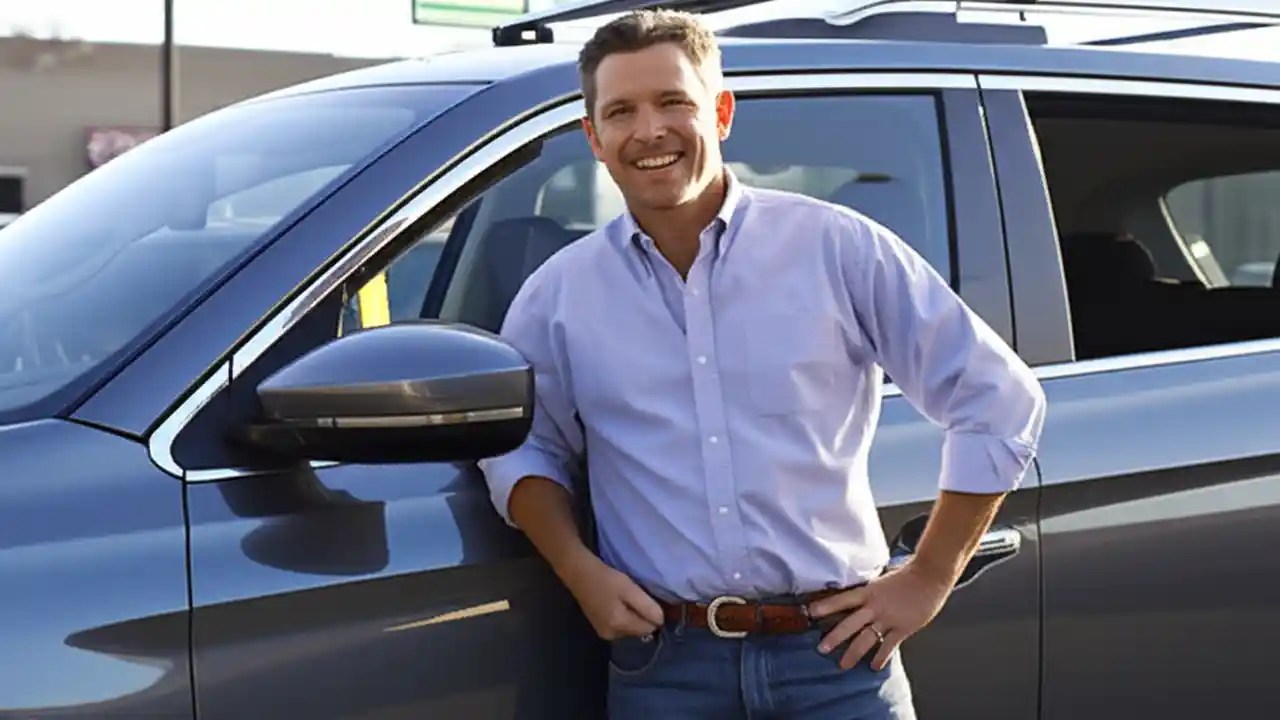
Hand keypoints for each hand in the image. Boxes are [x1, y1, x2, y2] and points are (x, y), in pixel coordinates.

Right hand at [563, 555, 664, 640]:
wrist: (579, 574)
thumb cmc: (605, 578)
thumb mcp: (629, 588)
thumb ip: (647, 606)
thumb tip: (661, 621)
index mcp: (619, 625)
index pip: (649, 628)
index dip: (653, 614)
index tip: (649, 599)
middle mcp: (612, 635)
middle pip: (640, 630)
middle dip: (642, 616)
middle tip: (636, 596)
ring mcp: (605, 633)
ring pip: (631, 628)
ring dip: (633, 616)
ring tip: (626, 598)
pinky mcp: (600, 628)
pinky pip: (621, 626)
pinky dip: (624, 616)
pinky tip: (618, 602)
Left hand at [807, 562, 953, 670]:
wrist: (930, 576)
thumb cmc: (906, 576)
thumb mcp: (881, 581)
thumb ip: (869, 592)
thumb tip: (855, 600)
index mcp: (869, 591)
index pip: (842, 599)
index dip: (826, 606)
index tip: (810, 612)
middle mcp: (875, 606)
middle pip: (850, 623)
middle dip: (834, 637)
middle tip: (821, 648)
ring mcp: (888, 618)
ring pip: (866, 639)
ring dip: (853, 653)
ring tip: (843, 665)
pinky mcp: (903, 628)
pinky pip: (889, 646)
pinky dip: (881, 657)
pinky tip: (874, 667)